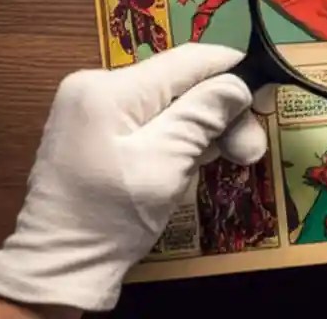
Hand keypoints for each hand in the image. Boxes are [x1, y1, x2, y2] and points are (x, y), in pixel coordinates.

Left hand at [0, 44, 265, 312]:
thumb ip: (202, 116)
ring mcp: (91, 108)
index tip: (268, 96)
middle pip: (178, 83)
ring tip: (221, 162)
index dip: (234, 71)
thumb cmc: (112, 217)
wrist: (58, 266)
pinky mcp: (92, 130)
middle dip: (218, 113)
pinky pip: (148, 120)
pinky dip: (175, 139)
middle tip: (248, 152)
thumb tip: (240, 82)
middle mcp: (96, 86)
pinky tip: (187, 164)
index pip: (188, 60)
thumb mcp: (165, 165)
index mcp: (110, 88)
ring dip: (200, 130)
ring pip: (167, 103)